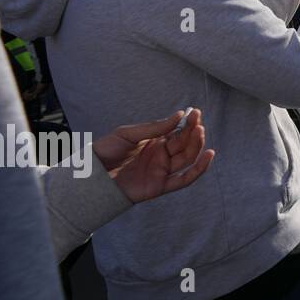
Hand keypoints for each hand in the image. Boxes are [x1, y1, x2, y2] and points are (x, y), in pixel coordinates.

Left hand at [94, 109, 214, 203]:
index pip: (178, 132)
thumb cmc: (106, 152)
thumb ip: (154, 127)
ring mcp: (162, 170)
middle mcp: (162, 156)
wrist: (90, 176)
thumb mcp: (128, 134)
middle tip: (198, 122)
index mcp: (155, 142)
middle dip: (194, 132)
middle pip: (185, 144)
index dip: (188, 123)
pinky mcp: (160, 186)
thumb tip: (179, 116)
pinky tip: (209, 155)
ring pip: (187, 158)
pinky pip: (184, 179)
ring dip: (197, 145)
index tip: (195, 113)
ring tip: (200, 132)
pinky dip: (199, 169)